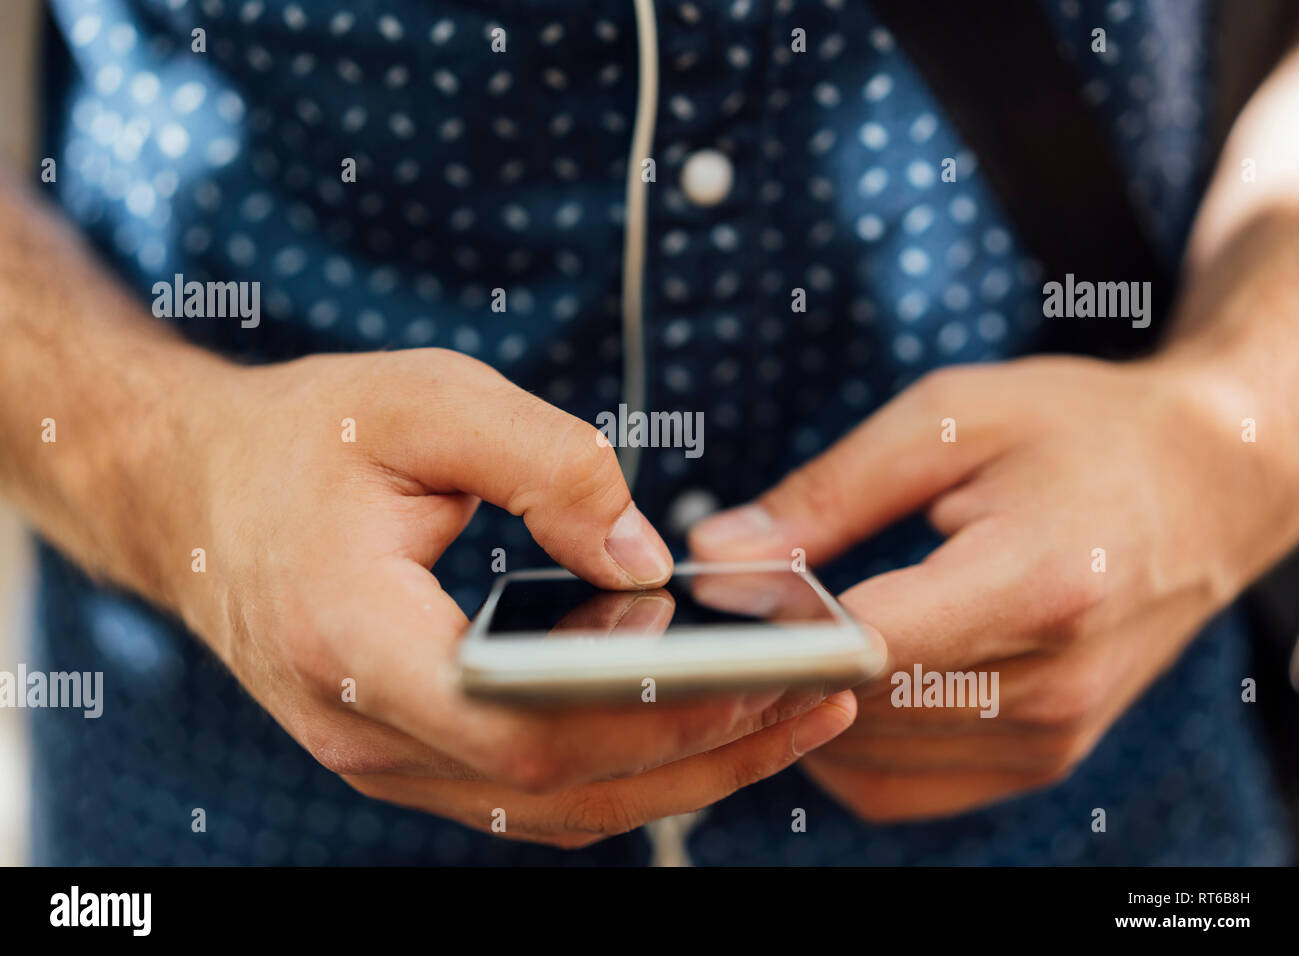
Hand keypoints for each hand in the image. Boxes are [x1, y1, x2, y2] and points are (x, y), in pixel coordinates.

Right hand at [163, 348, 852, 845]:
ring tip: (787, 718)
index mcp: (357, 643)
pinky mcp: (403, 751)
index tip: (774, 680)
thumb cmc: (307, 437)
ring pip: (553, 806)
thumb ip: (545, 466)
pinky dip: (621, 770)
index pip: (530, 727)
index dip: (663, 717)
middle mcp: (365, 731)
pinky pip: (527, 791)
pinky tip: (693, 723)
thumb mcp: (425, 400)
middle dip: (710, 752)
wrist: (198, 492)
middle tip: (824, 700)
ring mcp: (380, 758)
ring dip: (678, 773)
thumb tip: (645, 562)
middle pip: (562, 787)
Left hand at [689, 355, 1296, 820]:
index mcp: (1042, 581)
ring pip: (866, 752)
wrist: (1205, 484)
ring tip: (792, 629)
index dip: (777, 626)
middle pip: (858, 704)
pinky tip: (839, 679)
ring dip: (808, 702)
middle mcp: (1055, 680)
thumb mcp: (951, 418)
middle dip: (777, 659)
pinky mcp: (1042, 758)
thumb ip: (828, 494)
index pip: (869, 644)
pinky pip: (899, 785)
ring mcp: (1054, 734)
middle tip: (741, 601)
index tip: (725, 593)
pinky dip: (848, 742)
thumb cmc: (1080, 434)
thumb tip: (717, 556)